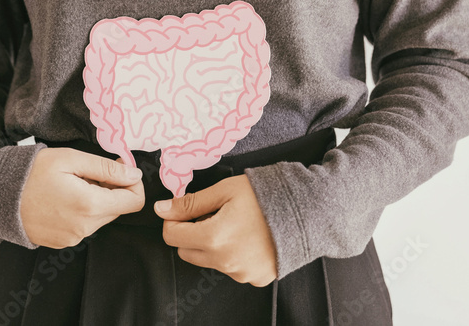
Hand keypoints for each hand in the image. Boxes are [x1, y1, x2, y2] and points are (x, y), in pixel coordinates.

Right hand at [20, 148, 144, 247]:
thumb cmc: (32, 173)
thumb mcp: (71, 159)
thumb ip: (106, 167)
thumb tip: (134, 174)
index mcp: (90, 206)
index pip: (134, 201)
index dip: (133, 183)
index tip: (119, 168)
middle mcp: (85, 228)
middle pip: (118, 208)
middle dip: (112, 189)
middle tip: (90, 172)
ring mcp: (73, 238)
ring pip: (101, 217)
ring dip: (97, 199)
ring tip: (73, 183)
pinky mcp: (63, 242)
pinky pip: (85, 226)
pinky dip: (83, 211)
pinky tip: (64, 197)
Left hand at [154, 175, 276, 286]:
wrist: (306, 211)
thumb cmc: (266, 195)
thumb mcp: (224, 191)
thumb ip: (190, 203)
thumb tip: (162, 209)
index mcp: (214, 237)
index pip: (172, 236)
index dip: (172, 221)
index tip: (183, 211)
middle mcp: (224, 261)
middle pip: (187, 251)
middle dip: (191, 234)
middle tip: (211, 215)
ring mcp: (241, 273)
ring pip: (209, 261)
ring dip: (212, 245)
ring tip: (235, 224)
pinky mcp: (255, 278)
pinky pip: (232, 269)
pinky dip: (233, 255)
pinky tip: (248, 238)